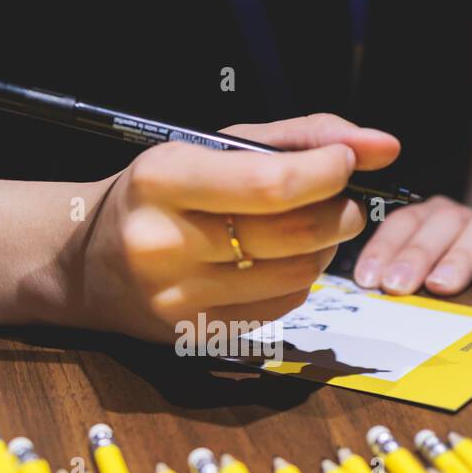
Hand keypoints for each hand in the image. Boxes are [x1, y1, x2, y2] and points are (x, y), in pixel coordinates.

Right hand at [75, 114, 399, 341]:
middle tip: (344, 198)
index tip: (345, 162)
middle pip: (292, 232)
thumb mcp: (213, 146)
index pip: (271, 184)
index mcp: (161, 179)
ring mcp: (177, 297)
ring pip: (297, 274)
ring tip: (314, 227)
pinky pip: (282, 307)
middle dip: (340, 210)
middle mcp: (163, 242)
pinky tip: (281, 260)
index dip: (327, 172)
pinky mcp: (195, 334)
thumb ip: (302, 138)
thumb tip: (384, 147)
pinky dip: (300, 279)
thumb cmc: (161, 194)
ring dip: (325, 247)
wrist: (87, 263)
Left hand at [353, 195, 471, 295]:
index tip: (367, 279)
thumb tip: (370, 300)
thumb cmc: (444, 273)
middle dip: (415, 255)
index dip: (382, 249)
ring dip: (457, 257)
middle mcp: (456, 218)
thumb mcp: (419, 275)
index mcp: (425, 218)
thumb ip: (398, 280)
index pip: (402, 223)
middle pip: (439, 223)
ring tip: (440, 285)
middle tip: (397, 285)